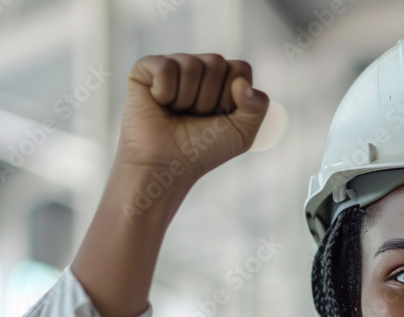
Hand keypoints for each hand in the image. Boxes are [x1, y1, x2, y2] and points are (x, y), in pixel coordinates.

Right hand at [115, 53, 269, 187]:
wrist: (168, 165)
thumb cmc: (203, 150)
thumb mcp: (242, 133)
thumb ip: (258, 106)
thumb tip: (241, 82)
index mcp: (222, 79)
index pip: (241, 68)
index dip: (233, 97)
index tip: (219, 116)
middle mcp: (198, 67)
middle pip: (217, 63)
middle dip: (210, 99)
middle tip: (195, 117)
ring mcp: (172, 65)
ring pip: (193, 64)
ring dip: (188, 99)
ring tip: (177, 113)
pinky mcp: (145, 69)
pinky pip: (166, 67)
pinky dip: (165, 92)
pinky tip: (159, 103)